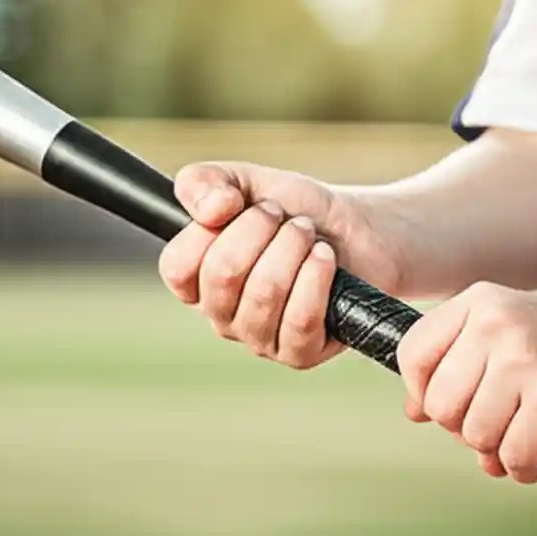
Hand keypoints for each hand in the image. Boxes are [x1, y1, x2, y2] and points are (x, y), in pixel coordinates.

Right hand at [158, 162, 401, 368]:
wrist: (359, 230)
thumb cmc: (296, 210)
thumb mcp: (245, 182)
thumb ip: (204, 183)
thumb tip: (210, 210)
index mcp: (197, 280)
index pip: (177, 267)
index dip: (210, 228)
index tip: (241, 204)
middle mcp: (221, 315)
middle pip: (222, 275)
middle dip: (261, 229)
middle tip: (285, 217)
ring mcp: (258, 339)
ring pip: (264, 294)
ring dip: (293, 248)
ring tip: (308, 234)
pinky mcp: (299, 353)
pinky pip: (299, 320)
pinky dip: (316, 277)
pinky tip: (326, 259)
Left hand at [397, 282, 536, 483]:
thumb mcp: (508, 338)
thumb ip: (456, 366)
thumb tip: (413, 412)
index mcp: (478, 301)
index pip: (412, 357)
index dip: (428, 394)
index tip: (463, 402)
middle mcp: (496, 322)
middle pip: (441, 406)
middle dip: (467, 429)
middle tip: (506, 422)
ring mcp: (525, 358)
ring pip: (474, 436)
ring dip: (502, 450)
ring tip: (533, 432)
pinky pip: (512, 457)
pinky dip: (527, 467)